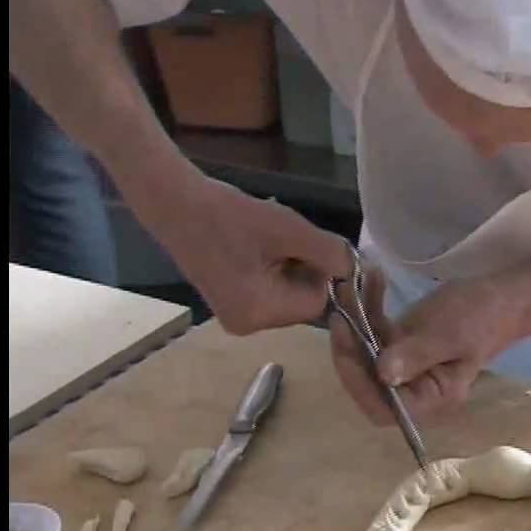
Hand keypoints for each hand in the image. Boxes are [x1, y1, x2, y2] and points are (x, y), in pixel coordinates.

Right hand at [129, 168, 351, 334]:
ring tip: (263, 240)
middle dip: (302, 269)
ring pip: (287, 295)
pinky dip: (271, 268)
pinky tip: (253, 247)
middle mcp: (248, 326)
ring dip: (288, 266)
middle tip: (280, 238)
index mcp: (259, 314)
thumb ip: (329, 251)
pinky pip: (268, 291)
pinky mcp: (229, 304)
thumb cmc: (229, 215)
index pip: (318, 302)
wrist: (174, 204)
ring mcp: (236, 318)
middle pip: (302, 302)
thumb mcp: (287, 229)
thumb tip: (356, 269)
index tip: (302, 242)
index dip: (319, 271)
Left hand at [329, 268, 526, 424]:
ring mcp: (405, 366)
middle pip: (368, 381)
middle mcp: (414, 388)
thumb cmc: (482, 317)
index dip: (359, 385)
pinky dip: (368, 309)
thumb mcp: (449, 335)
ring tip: (351, 287)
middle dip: (350, 346)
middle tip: (341, 309)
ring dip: (354, 321)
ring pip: (365, 353)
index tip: (345, 347)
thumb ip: (417, 356)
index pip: (384, 409)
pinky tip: (370, 282)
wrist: (501, 295)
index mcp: (431, 398)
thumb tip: (383, 374)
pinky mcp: (401, 344)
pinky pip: (375, 332)